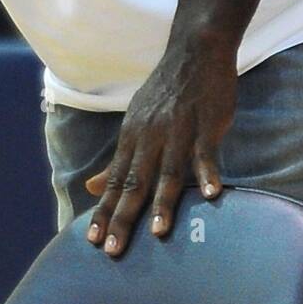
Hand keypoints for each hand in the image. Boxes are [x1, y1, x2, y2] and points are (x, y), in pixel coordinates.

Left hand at [84, 34, 237, 257]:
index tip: (91, 240)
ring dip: (163, 201)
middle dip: (122, 217)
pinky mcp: (205, 125)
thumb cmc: (166, 93)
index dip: (103, 211)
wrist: (193, 52)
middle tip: (113, 250)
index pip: (115, 182)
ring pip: (168, 170)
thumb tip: (91, 186)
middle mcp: (150, 137)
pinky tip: (211, 194)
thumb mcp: (136, 123)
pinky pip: (206, 151)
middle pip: (135, 182)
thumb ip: (118, 160)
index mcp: (133, 138)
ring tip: (157, 232)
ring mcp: (178, 131)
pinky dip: (208, 171)